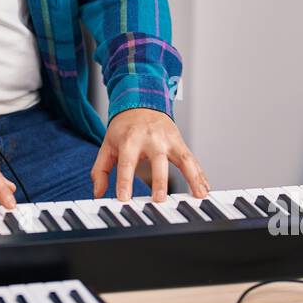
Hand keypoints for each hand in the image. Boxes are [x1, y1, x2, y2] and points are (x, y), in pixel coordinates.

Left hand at [91, 108, 208, 201]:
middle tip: (159, 200)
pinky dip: (200, 175)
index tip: (124, 199)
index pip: (127, 162)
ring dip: (192, 178)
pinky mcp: (180, 143)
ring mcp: (169, 140)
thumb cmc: (124, 128)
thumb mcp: (107, 145)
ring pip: (184, 159)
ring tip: (199, 196)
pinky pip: (192, 160)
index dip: (125, 181)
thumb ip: (101, 170)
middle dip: (159, 181)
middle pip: (158, 161)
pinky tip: (205, 189)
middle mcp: (151, 139)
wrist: (142, 102)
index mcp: (130, 139)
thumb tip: (98, 194)